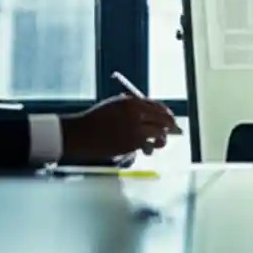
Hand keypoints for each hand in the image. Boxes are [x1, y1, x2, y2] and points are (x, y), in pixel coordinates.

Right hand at [60, 95, 178, 160]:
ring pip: (159, 134)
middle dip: (169, 126)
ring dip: (162, 139)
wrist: (80, 134)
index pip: (158, 107)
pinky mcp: (132, 145)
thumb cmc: (96, 120)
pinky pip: (148, 145)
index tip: (169, 118)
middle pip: (163, 120)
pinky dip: (149, 148)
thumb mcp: (116, 106)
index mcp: (132, 102)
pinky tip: (147, 149)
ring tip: (159, 141)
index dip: (166, 113)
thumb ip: (135, 108)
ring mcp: (135, 130)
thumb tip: (154, 114)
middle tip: (172, 130)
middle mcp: (136, 114)